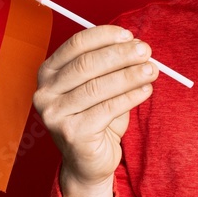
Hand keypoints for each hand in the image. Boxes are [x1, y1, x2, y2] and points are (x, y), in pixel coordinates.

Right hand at [34, 25, 158, 189]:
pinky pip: (107, 109)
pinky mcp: (71, 133)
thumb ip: (111, 66)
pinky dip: (130, 97)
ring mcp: (55, 114)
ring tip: (152, 70)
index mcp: (49, 73)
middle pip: (87, 64)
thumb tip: (137, 46)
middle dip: (121, 55)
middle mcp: (45, 92)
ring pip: (98, 87)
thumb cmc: (96, 118)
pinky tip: (146, 90)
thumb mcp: (100, 86)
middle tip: (146, 51)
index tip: (129, 36)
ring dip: (130, 75)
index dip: (104, 36)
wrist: (89, 161)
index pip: (76, 45)